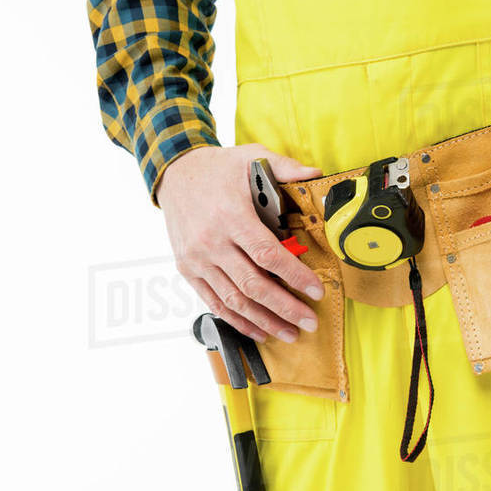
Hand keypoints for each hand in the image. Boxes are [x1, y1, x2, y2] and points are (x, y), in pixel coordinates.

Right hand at [157, 144, 323, 342]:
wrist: (173, 172)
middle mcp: (211, 242)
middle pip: (253, 285)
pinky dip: (237, 321)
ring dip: (264, 321)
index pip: (268, 254)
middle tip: (309, 322)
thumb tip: (317, 175)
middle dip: (285, 308)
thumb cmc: (218, 168)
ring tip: (289, 333)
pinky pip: (214, 302)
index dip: (294, 276)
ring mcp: (197, 259)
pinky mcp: (188, 269)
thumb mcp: (251, 157)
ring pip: (234, 300)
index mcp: (231, 216)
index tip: (316, 291)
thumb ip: (286, 167)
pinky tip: (258, 330)